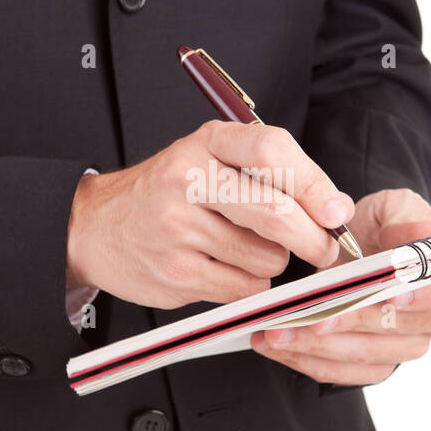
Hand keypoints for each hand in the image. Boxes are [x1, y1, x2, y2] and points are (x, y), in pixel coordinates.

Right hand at [65, 121, 355, 308]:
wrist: (94, 226)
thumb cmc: (166, 193)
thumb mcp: (208, 159)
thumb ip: (268, 174)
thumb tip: (333, 209)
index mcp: (204, 141)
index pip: (272, 151)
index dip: (315, 185)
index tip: (337, 211)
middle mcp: (187, 178)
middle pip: (275, 212)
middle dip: (313, 238)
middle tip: (324, 249)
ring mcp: (177, 228)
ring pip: (265, 258)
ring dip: (273, 262)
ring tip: (245, 249)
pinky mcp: (174, 272)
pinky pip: (243, 288)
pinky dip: (249, 285)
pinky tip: (225, 268)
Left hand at [251, 187, 430, 385]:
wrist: (354, 250)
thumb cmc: (380, 226)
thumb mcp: (392, 207)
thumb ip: (407, 219)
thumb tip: (427, 237)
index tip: (394, 292)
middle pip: (401, 329)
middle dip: (352, 322)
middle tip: (313, 315)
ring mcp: (404, 347)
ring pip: (367, 355)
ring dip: (319, 346)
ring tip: (277, 331)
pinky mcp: (373, 366)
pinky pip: (343, 373)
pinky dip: (307, 361)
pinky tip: (278, 345)